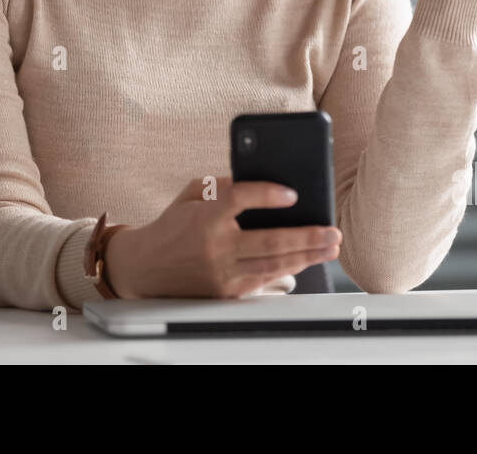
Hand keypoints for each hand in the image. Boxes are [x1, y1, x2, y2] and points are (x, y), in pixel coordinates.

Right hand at [105, 177, 340, 298]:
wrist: (145, 267)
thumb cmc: (174, 224)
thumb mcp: (192, 193)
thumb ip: (225, 184)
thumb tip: (265, 184)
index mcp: (204, 216)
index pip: (239, 199)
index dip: (268, 195)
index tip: (293, 193)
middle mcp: (214, 247)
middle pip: (269, 241)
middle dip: (306, 236)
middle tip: (331, 230)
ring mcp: (220, 273)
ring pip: (272, 265)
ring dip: (306, 256)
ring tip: (329, 247)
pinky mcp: (224, 292)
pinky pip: (263, 280)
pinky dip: (288, 270)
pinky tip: (306, 261)